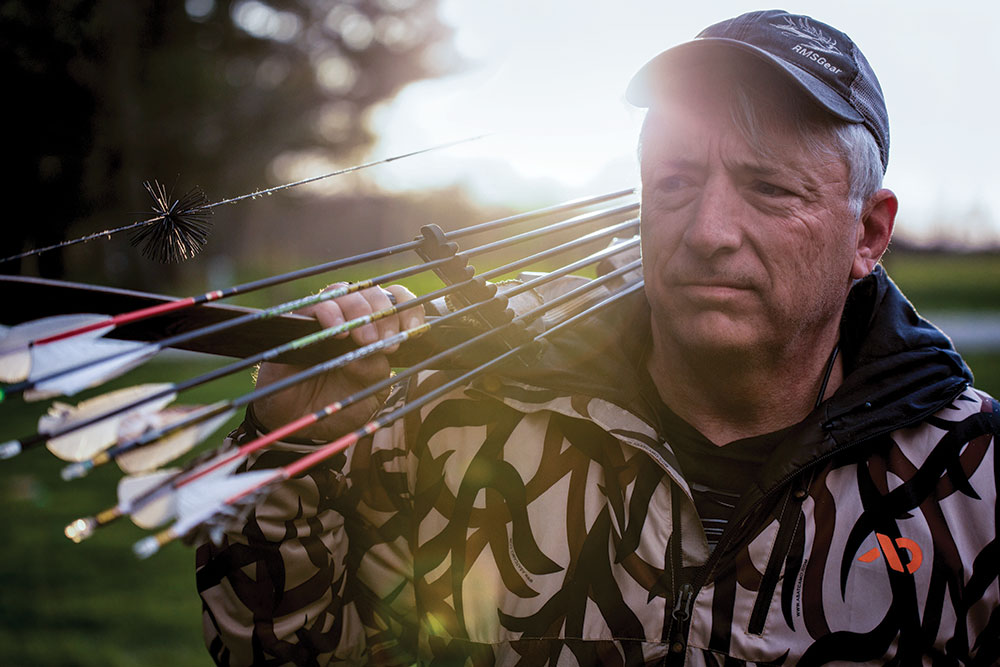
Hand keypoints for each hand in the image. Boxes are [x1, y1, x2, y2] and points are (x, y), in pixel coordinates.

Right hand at [251, 283, 423, 441]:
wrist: (298, 422)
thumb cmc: (336, 405)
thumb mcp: (368, 394)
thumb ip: (377, 373)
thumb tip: (376, 351)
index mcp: (375, 332)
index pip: (397, 302)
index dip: (409, 309)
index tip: (413, 330)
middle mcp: (352, 319)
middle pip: (373, 292)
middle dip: (386, 313)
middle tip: (387, 342)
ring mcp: (326, 318)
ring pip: (346, 292)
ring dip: (361, 311)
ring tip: (365, 339)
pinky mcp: (299, 322)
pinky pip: (316, 304)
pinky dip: (331, 313)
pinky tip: (339, 333)